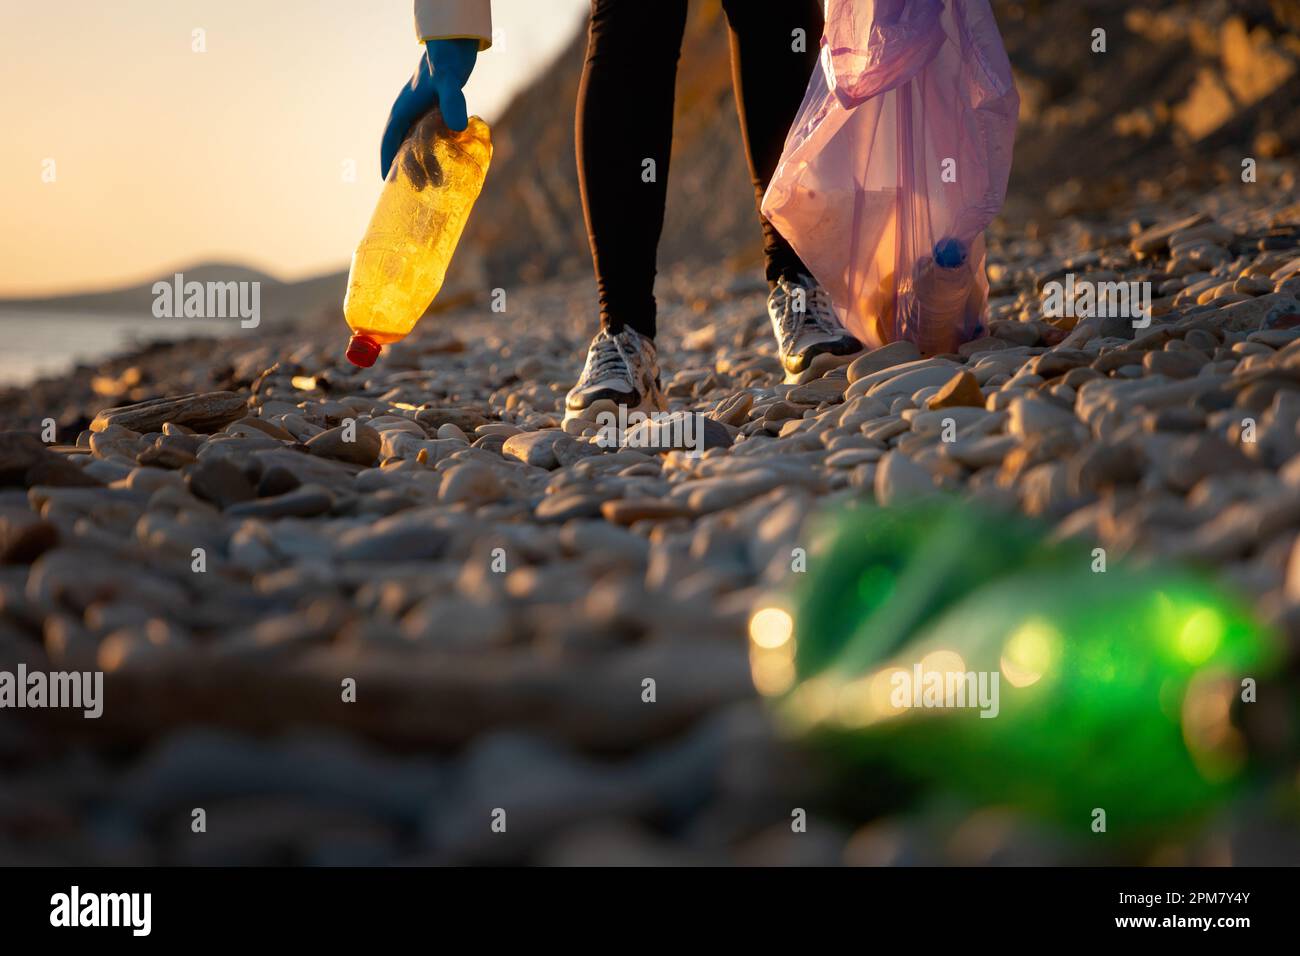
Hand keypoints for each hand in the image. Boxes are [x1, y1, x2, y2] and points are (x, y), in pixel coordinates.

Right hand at [380, 38, 477, 178]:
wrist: (453, 45)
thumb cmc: (446, 63)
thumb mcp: (449, 83)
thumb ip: (452, 102)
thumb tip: (459, 128)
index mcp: (403, 111)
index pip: (389, 141)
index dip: (387, 161)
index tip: (386, 182)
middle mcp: (409, 114)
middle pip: (402, 146)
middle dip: (407, 168)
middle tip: (419, 189)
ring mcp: (422, 113)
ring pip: (415, 143)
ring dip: (422, 162)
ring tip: (434, 183)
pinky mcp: (436, 112)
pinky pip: (430, 137)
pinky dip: (434, 151)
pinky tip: (447, 162)